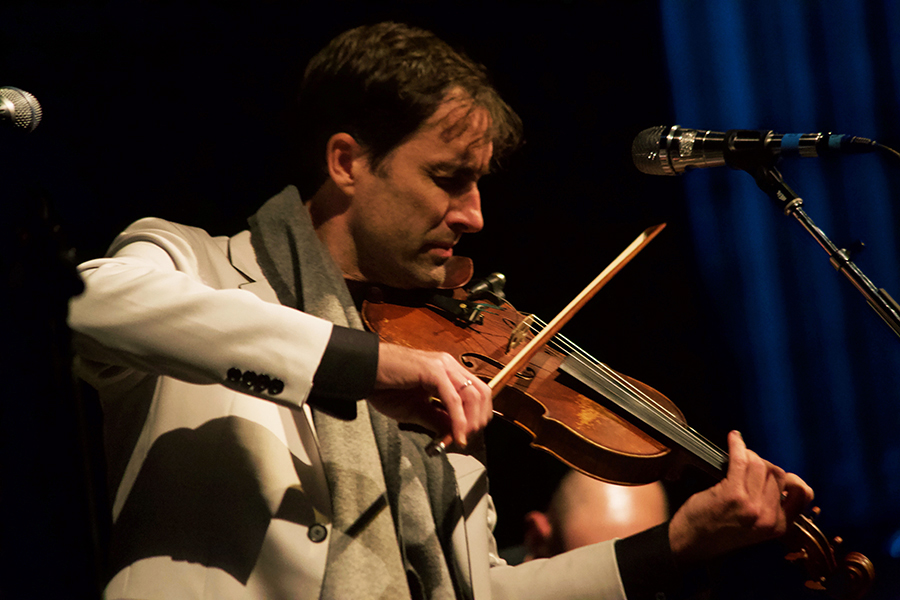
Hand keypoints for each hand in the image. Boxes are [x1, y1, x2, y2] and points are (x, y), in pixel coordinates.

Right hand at [367, 343, 492, 447]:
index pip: (477, 393)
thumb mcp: (415, 410)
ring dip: (470, 422)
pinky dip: (458, 420)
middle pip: (482, 393)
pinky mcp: (433, 370)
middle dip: (478, 420)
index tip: (467, 436)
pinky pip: (453, 399)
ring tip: (460, 438)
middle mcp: (449, 365)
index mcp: (447, 371)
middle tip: (467, 439)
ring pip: (472, 395)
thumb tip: (455, 433)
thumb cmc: (384, 386)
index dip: (477, 417)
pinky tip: (455, 434)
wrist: (364, 373)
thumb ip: (437, 419)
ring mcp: (443, 366)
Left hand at [668, 430, 813, 565]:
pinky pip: (741, 460)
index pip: (802, 493)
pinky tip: (733, 439)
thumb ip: (771, 507)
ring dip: (749, 455)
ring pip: (761, 465)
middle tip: (747, 464)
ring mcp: (752, 505)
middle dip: (762, 464)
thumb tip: (780, 477)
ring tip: (739, 455)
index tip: (775, 472)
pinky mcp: (732, 494)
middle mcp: (769, 517)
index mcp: (779, 526)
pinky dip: (737, 445)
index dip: (790, 478)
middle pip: (777, 473)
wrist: (691, 542)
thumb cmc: (719, 530)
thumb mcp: (755, 528)